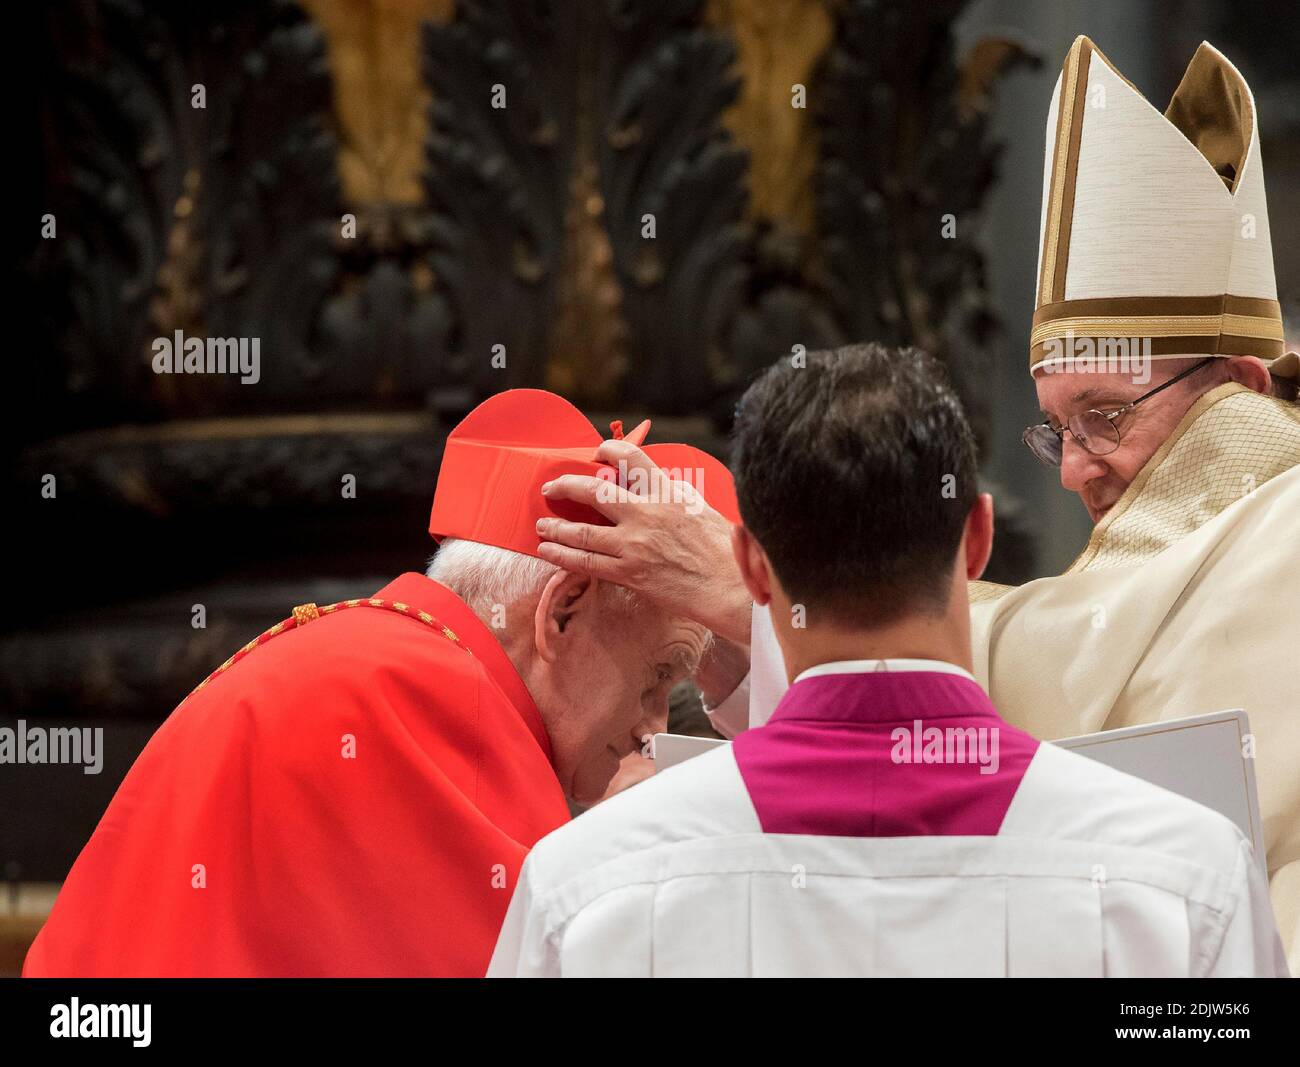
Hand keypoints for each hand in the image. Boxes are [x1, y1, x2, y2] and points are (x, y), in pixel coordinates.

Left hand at [536, 438, 751, 643]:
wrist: (729, 588)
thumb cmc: (722, 550)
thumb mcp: (700, 507)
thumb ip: (672, 493)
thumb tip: (654, 483)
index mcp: (666, 492)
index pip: (630, 457)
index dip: (607, 450)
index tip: (596, 454)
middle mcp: (646, 514)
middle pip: (593, 491)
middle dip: (565, 486)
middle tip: (551, 488)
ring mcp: (634, 545)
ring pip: (582, 531)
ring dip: (556, 527)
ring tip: (542, 525)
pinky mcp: (629, 573)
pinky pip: (586, 562)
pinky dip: (563, 555)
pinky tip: (549, 551)